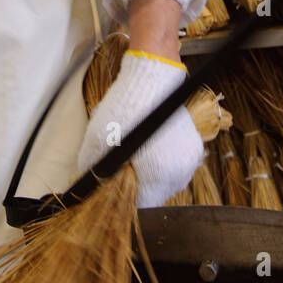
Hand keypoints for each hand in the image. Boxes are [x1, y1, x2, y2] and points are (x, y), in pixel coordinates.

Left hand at [77, 50, 202, 208]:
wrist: (153, 77)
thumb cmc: (127, 106)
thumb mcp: (97, 140)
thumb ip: (92, 169)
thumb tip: (88, 185)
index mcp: (159, 176)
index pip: (139, 205)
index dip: (124, 196)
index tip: (115, 183)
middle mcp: (180, 173)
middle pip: (154, 195)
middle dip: (137, 185)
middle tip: (123, 165)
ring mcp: (190, 161)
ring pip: (166, 182)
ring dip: (151, 174)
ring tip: (136, 154)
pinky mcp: (194, 148)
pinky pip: (175, 167)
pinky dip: (163, 162)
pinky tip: (150, 147)